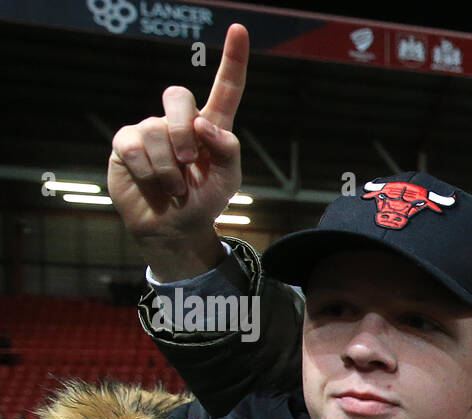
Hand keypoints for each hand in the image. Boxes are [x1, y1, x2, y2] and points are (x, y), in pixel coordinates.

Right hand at [108, 23, 248, 280]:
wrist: (175, 227)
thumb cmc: (204, 199)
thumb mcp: (228, 179)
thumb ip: (228, 149)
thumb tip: (204, 125)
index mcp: (212, 127)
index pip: (225, 88)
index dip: (233, 60)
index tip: (239, 30)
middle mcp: (180, 121)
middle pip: (178, 97)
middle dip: (185, 131)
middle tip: (191, 162)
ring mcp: (150, 129)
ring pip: (157, 130)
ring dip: (169, 168)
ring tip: (174, 187)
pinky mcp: (126, 143)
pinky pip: (134, 145)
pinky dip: (148, 171)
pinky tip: (153, 183)